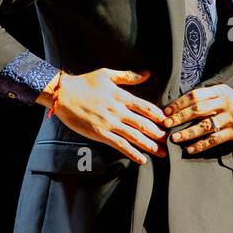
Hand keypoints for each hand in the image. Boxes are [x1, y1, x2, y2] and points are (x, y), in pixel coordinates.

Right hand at [48, 68, 167, 163]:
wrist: (63, 94)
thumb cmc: (84, 82)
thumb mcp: (107, 74)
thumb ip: (128, 76)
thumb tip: (148, 73)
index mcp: (121, 96)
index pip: (145, 107)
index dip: (158, 116)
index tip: (168, 123)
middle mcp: (118, 111)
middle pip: (143, 124)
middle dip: (158, 133)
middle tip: (169, 141)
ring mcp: (109, 123)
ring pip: (134, 136)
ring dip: (149, 145)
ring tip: (161, 153)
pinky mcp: (100, 133)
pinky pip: (120, 145)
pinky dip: (132, 153)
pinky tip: (141, 159)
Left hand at [163, 84, 232, 152]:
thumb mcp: (225, 95)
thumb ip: (208, 98)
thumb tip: (181, 104)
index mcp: (220, 91)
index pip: (195, 95)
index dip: (179, 103)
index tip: (166, 111)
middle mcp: (226, 102)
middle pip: (198, 109)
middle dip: (180, 117)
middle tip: (166, 124)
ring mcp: (231, 118)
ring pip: (205, 126)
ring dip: (188, 133)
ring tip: (175, 138)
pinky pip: (214, 139)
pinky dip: (201, 145)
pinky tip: (190, 149)